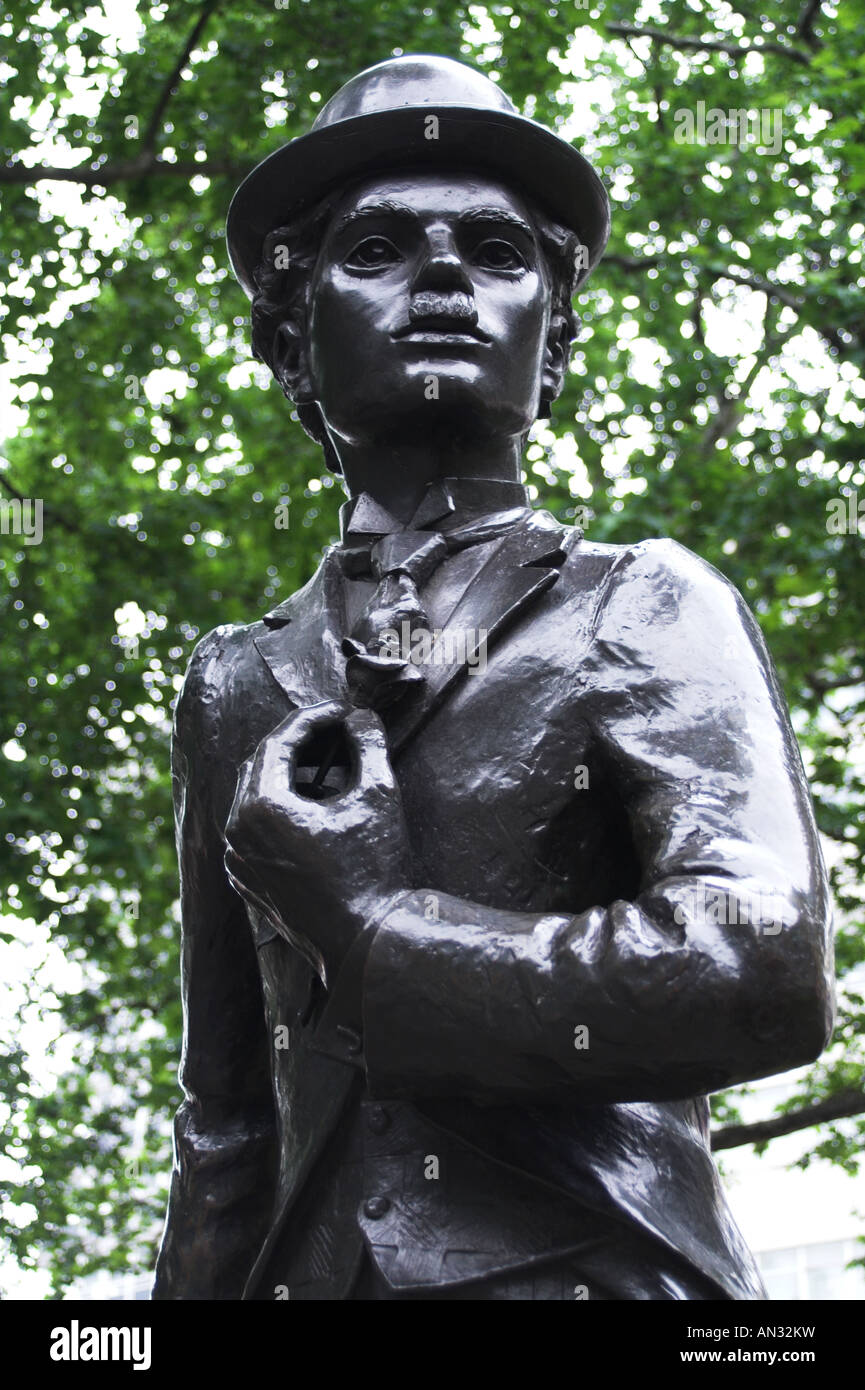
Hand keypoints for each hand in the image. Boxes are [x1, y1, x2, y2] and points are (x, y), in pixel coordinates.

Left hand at [224, 701, 410, 985]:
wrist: (368, 942)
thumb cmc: (374, 870)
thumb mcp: (377, 796)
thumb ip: (367, 746)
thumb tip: (361, 717)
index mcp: (260, 807)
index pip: (279, 742)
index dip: (313, 720)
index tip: (342, 712)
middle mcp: (237, 832)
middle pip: (260, 765)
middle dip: (295, 743)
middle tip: (333, 731)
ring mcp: (238, 861)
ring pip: (252, 798)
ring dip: (285, 775)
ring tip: (326, 766)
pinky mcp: (247, 882)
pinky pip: (251, 831)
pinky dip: (277, 810)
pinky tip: (312, 807)